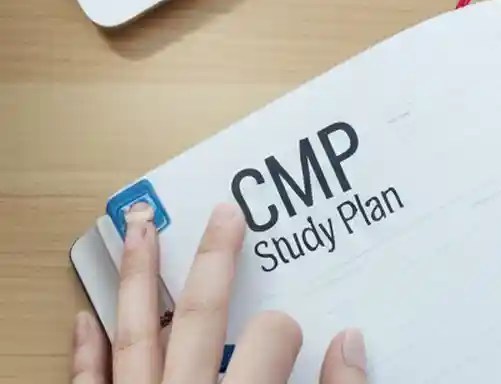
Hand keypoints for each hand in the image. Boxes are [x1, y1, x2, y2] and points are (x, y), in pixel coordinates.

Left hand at [70, 203, 366, 383]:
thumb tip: (351, 344)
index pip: (270, 337)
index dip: (285, 327)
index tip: (292, 329)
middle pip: (199, 317)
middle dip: (213, 260)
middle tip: (221, 212)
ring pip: (134, 336)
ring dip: (138, 279)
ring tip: (139, 229)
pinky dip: (87, 351)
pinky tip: (86, 317)